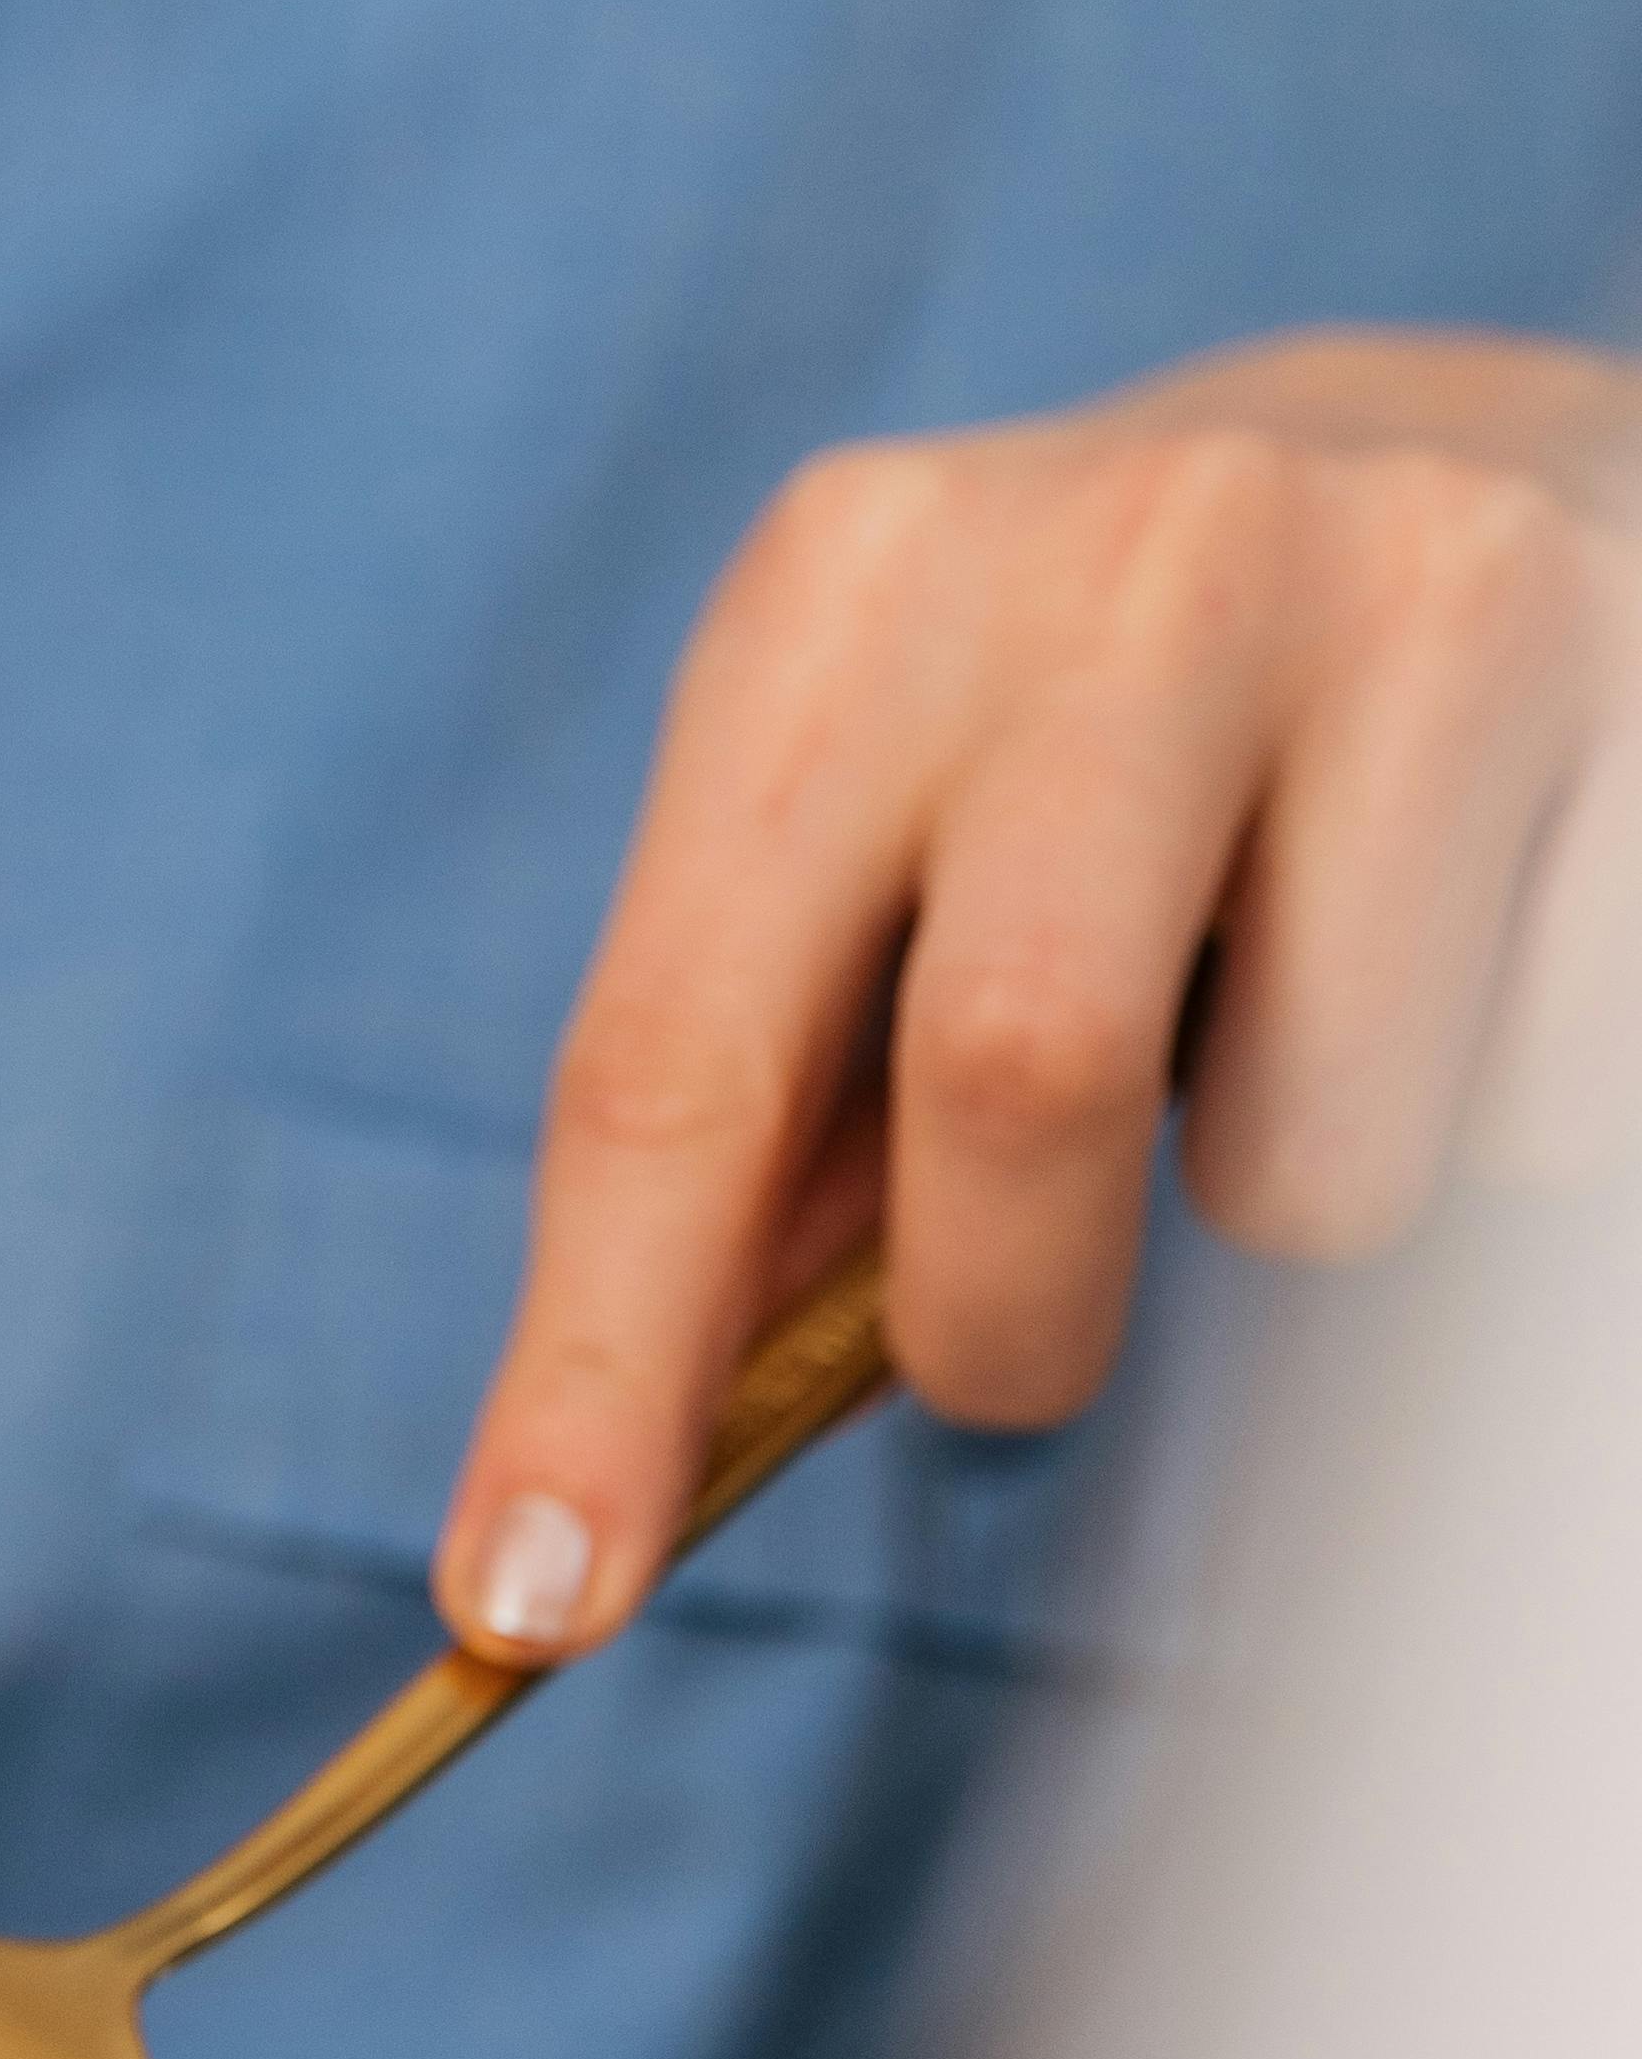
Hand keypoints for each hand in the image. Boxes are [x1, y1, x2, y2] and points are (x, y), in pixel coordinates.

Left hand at [434, 335, 1641, 1658]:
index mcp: (852, 587)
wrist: (1458, 453)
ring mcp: (1404, 584)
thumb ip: (769, 1119)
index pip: (672, 1047)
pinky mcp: (1626, 666)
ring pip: (1322, 1157)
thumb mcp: (886, 830)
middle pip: (1015, 1078)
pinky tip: (1486, 940)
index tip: (527, 1605)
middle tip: (1014, 1352)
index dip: (598, 1356)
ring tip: (1310, 1026)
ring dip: (1295, 1200)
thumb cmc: (1107, 732)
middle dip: (1001, 1319)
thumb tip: (590, 1493)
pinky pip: (1553, 1113)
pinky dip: (1504, 1118)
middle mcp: (1120, 545)